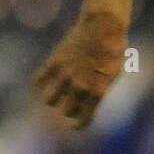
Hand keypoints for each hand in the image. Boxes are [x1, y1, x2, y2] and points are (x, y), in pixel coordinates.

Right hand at [33, 12, 127, 128]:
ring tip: (57, 93)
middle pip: (66, 110)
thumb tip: (87, 102)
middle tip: (71, 102)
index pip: (84, 119)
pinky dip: (40, 82)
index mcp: (98, 92)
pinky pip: (38, 80)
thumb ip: (100, 90)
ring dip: (53, 99)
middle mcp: (81, 86)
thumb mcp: (114, 74)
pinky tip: (46, 79)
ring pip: (49, 100)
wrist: (104, 27)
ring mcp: (66, 74)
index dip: (79, 125)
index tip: (75, 126)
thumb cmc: (114, 50)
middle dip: (68, 109)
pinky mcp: (55, 61)